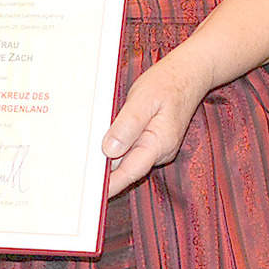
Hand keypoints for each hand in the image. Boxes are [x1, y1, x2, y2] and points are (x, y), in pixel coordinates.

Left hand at [101, 54, 208, 195]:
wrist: (189, 74)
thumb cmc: (168, 83)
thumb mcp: (143, 100)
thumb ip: (127, 125)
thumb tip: (110, 149)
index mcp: (159, 144)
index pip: (130, 171)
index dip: (111, 185)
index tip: (93, 194)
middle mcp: (159, 150)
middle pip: (126, 167)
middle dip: (105, 170)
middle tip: (79, 171)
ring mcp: (156, 146)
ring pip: (126, 157)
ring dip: (109, 156)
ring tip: (88, 152)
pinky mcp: (151, 139)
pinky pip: (130, 147)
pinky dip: (116, 145)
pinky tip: (104, 138)